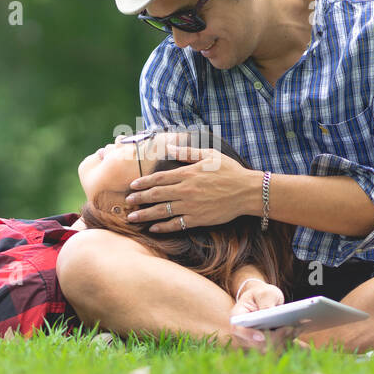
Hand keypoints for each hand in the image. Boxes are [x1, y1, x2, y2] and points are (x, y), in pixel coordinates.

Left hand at [125, 143, 256, 232]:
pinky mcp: (198, 219)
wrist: (247, 191)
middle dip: (139, 199)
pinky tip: (154, 228)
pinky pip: (177, 224)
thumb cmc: (229, 170)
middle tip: (127, 202)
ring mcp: (191, 206)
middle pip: (156, 195)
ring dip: (146, 215)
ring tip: (132, 218)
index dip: (143, 183)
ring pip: (163, 211)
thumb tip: (169, 145)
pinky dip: (164, 227)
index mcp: (187, 173)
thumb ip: (187, 151)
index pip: (159, 178)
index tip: (132, 186)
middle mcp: (186, 190)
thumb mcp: (208, 155)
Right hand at [227, 280, 300, 353]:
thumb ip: (265, 301)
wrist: (264, 300)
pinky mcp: (268, 347)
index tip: (262, 336)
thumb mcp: (264, 292)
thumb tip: (269, 313)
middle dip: (274, 338)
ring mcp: (255, 343)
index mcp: (237, 318)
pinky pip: (278, 349)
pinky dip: (289, 342)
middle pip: (256, 344)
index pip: (238, 330)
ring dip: (284, 341)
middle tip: (290, 328)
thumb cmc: (262, 294)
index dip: (248, 335)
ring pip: (269, 349)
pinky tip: (299, 331)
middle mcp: (243, 335)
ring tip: (298, 328)